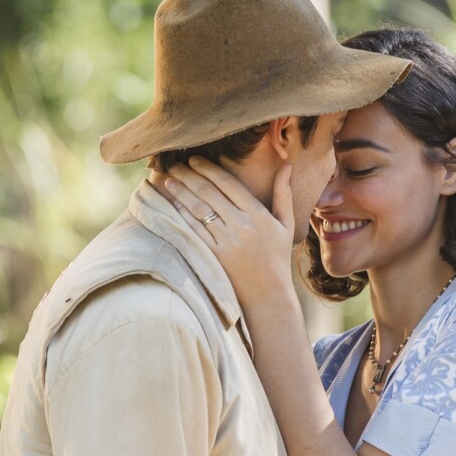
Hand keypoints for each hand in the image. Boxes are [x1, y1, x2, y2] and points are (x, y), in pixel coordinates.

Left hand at [158, 157, 297, 312]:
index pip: (229, 184)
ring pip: (199, 210)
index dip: (209, 169)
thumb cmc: (277, 258)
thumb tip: (287, 164)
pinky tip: (172, 204)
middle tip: (175, 165)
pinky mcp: (215, 256)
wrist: (268, 296)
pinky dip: (182, 215)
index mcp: (259, 215)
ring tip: (168, 180)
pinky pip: (194, 230)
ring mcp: (227, 242)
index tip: (195, 159)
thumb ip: (283, 193)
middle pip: (210, 193)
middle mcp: (242, 226)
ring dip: (181, 192)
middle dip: (189, 176)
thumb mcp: (286, 224)